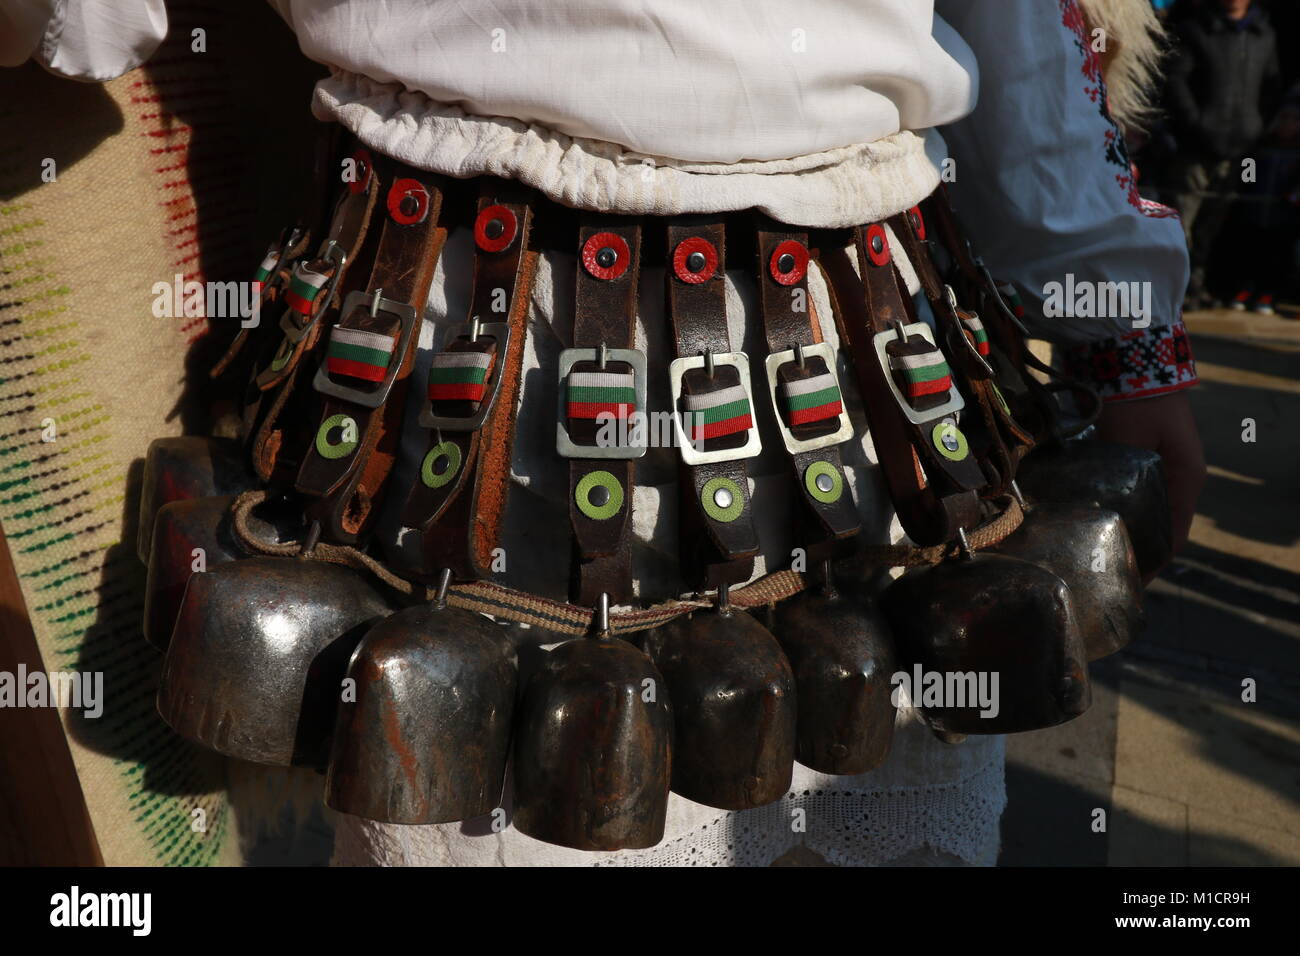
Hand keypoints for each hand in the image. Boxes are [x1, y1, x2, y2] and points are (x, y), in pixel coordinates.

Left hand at [1093, 391, 1205, 574]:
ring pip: (1147, 511)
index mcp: (1186, 479)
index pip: (1174, 535)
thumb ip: (1119, 479)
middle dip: (1138, 552)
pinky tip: (1096, 521)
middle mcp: (1179, 477)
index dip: (1154, 563)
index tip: (1131, 584)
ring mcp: (1163, 467)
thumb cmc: (1137, 402)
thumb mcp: (1130, 444)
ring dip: (1127, 531)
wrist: (1133, 359)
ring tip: (1098, 554)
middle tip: (1107, 574)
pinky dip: (1120, 509)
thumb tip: (1098, 519)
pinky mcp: (1144, 457)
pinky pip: (1135, 493)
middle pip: (1161, 526)